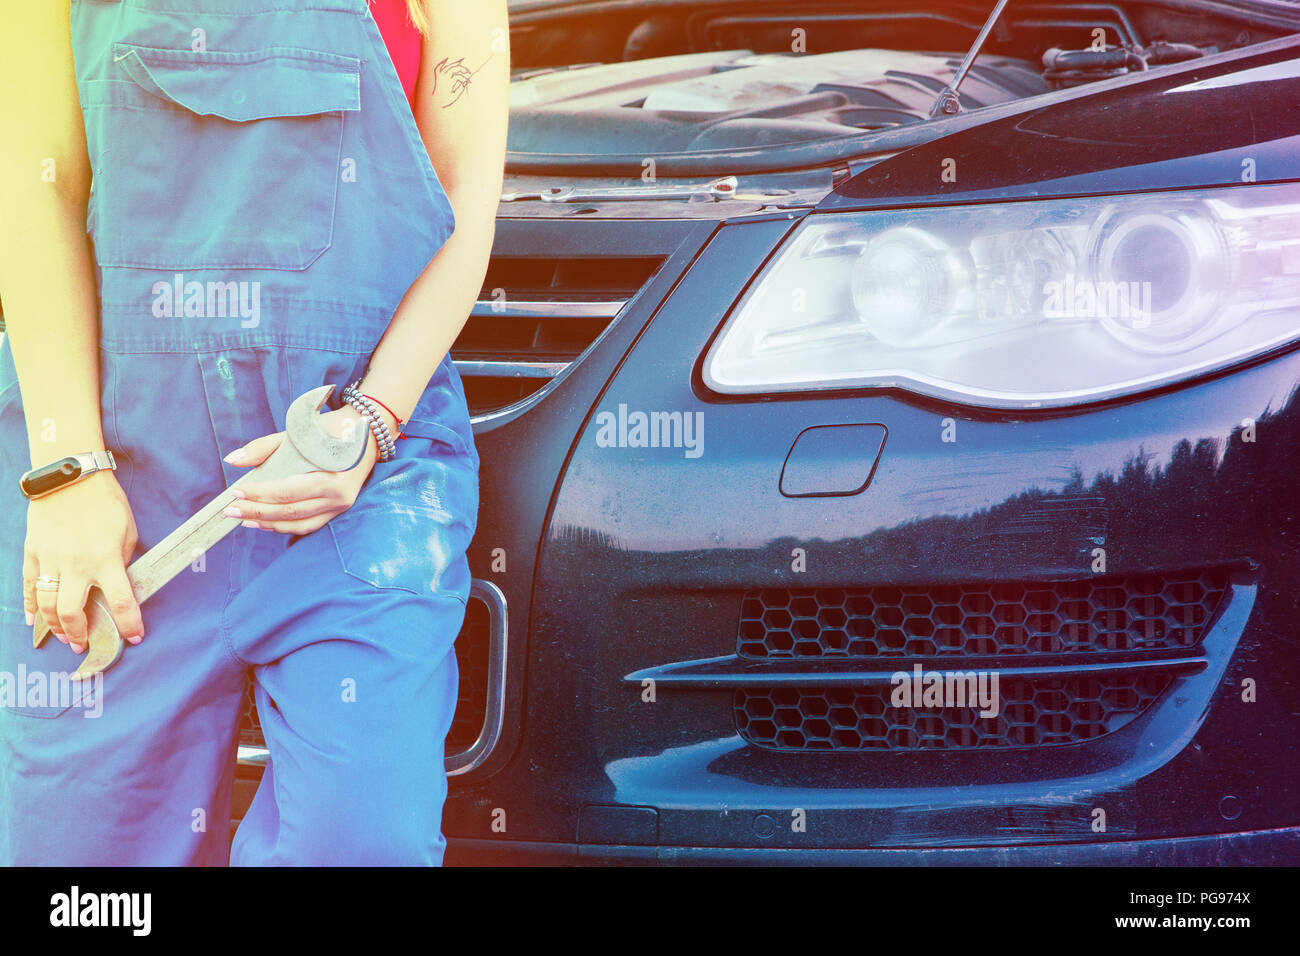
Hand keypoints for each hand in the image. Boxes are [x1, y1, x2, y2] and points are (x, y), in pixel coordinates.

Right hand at [23, 470, 143, 653]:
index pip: (121, 602)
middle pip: (74, 613)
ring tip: (66, 637)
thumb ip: (123, 561)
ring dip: (56, 627)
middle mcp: (77, 564)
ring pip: (48, 605)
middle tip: (86, 644)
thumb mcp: (128, 532)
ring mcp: (51, 560)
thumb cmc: (106, 502)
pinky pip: (29, 587)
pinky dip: (31, 607)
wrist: (71, 477)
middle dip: (82, 634)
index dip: (129, 624)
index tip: (134, 637)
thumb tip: (120, 585)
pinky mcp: (33, 553)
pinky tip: (35, 621)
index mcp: (106, 559)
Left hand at [221, 405, 386, 534]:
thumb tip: (234, 460)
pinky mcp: (338, 509)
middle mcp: (338, 496)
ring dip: (270, 524)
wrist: (367, 434)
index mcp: (332, 477)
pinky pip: (310, 524)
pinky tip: (267, 523)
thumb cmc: (331, 430)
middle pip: (291, 511)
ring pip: (300, 523)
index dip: (259, 495)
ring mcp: (340, 506)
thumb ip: (265, 447)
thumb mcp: (299, 433)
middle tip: (232, 511)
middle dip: (258, 512)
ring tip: (245, 520)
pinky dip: (286, 526)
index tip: (236, 492)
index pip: (287, 492)